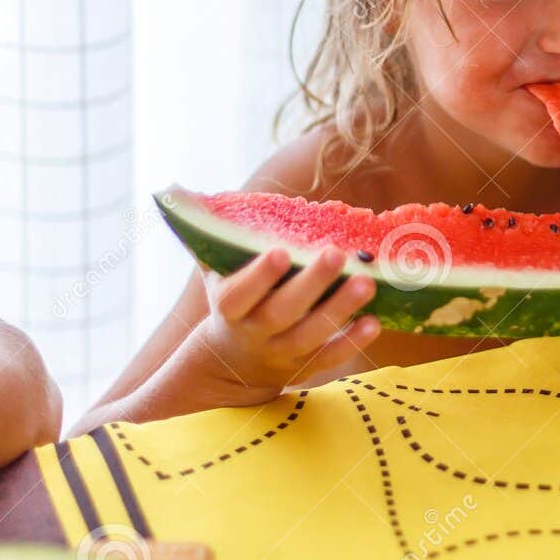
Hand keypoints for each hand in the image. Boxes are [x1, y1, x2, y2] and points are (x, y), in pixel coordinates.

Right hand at [182, 247, 379, 407]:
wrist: (232, 363)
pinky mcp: (305, 366)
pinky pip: (329, 358)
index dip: (258, 276)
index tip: (279, 251)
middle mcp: (254, 333)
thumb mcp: (216, 274)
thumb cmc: (232, 301)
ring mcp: (280, 353)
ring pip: (309, 336)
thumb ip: (214, 240)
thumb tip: (185, 193)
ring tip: (367, 282)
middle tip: (336, 253)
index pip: (239, 294)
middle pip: (281, 313)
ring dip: (339, 310)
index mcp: (229, 308)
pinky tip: (374, 321)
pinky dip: (352, 342)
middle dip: (310, 284)